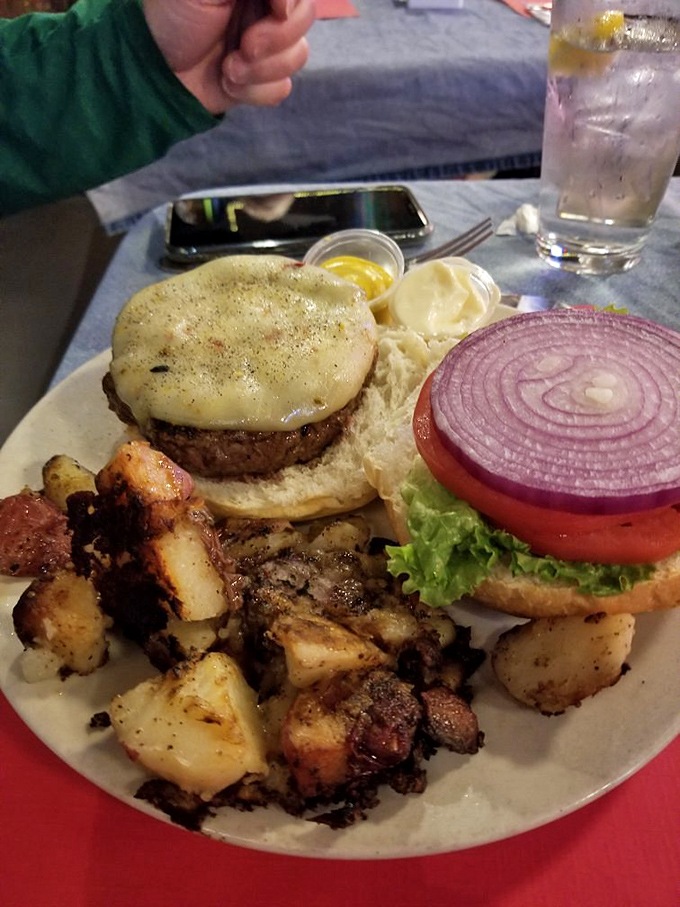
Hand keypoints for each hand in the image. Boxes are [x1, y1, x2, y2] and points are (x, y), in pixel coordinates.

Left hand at [143, 0, 315, 114]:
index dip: (291, 3)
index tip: (275, 11)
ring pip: (298, 56)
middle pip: (305, 18)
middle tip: (243, 48)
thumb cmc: (172, 15)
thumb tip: (287, 8)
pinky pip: (282, 87)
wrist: (153, 72)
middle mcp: (265, 6)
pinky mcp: (261, 78)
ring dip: (259, 70)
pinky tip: (228, 83)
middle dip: (273, 41)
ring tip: (227, 69)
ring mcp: (267, 43)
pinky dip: (253, 91)